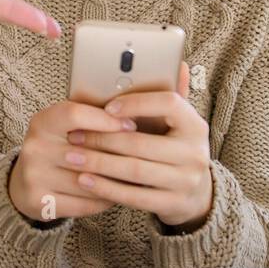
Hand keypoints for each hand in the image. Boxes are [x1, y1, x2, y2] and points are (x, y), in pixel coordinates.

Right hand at [8, 101, 136, 222]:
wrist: (23, 184)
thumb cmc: (56, 149)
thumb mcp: (64, 128)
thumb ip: (90, 119)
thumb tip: (132, 117)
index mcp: (42, 122)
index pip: (75, 114)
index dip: (106, 120)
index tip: (131, 125)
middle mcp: (34, 148)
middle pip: (86, 152)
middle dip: (118, 155)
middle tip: (144, 156)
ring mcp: (34, 176)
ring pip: (89, 181)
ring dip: (117, 181)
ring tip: (136, 176)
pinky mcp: (39, 202)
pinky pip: (85, 203)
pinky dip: (105, 199)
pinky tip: (117, 194)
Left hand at [62, 62, 213, 230]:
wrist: (197, 194)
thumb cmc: (177, 148)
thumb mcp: (178, 123)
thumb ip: (173, 95)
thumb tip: (177, 63)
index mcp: (196, 125)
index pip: (169, 104)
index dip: (137, 103)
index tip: (107, 108)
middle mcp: (195, 153)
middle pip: (141, 142)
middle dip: (101, 138)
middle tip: (72, 136)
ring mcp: (185, 181)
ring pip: (134, 170)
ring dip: (98, 163)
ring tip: (72, 157)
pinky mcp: (172, 204)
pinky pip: (133, 196)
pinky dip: (106, 188)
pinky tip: (86, 180)